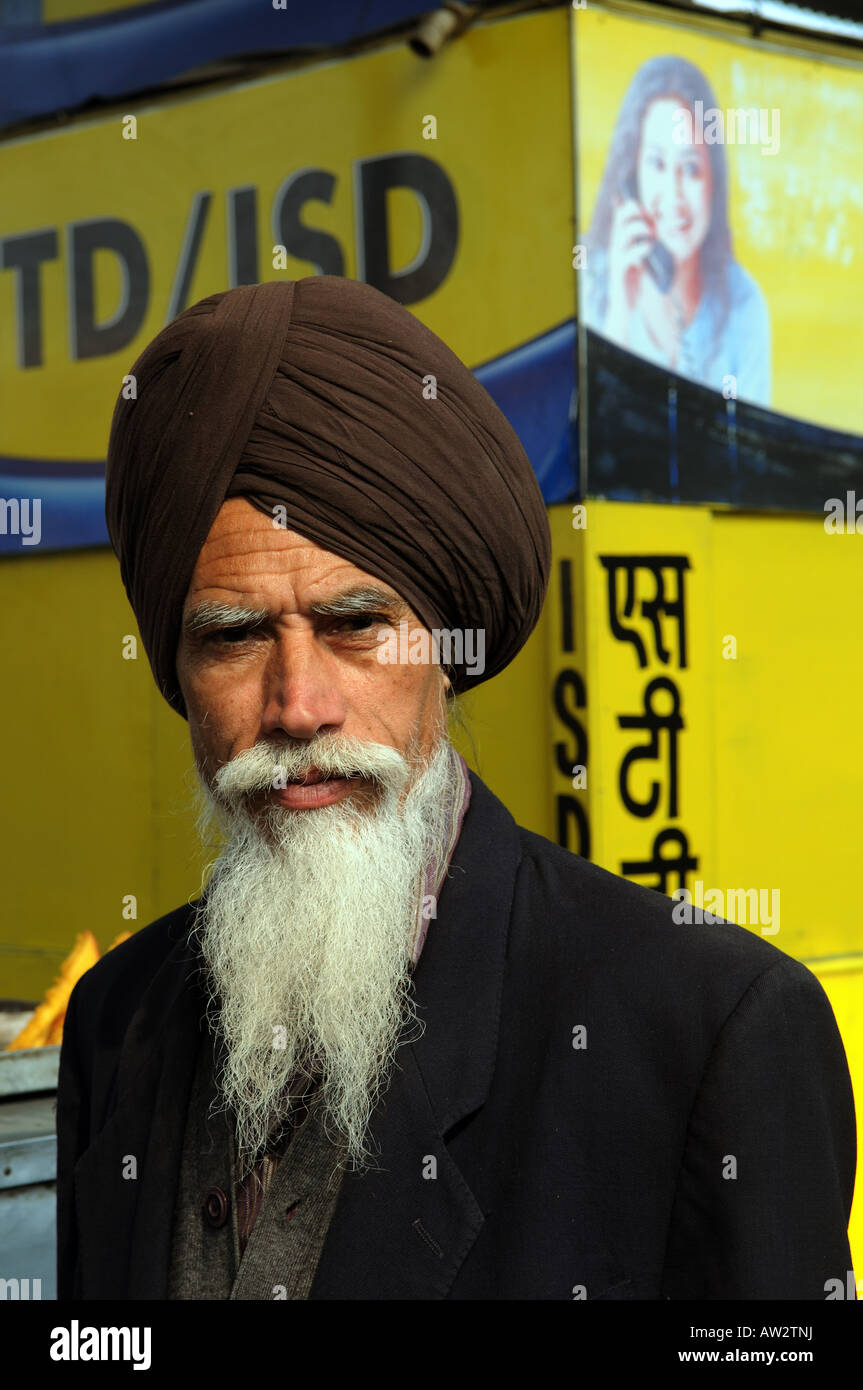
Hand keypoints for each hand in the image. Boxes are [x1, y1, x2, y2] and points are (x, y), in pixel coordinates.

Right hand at [604, 193, 655, 345]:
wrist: (623, 305)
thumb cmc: (634, 280)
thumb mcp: (640, 256)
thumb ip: (646, 240)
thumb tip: (658, 224)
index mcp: (620, 238)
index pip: (624, 211)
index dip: (637, 205)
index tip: (653, 208)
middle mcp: (616, 244)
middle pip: (623, 215)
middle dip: (640, 214)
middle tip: (652, 224)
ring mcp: (616, 256)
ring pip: (626, 232)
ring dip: (643, 230)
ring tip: (653, 238)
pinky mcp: (619, 270)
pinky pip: (628, 254)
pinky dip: (641, 249)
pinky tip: (649, 249)